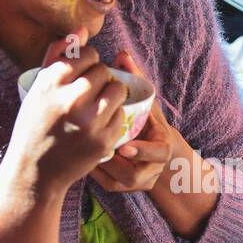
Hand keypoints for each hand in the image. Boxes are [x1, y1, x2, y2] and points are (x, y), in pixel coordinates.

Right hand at [5, 34, 128, 199]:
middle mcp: (70, 99)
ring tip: (99, 104)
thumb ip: (57, 55)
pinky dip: (113, 117)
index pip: (87, 54)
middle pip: (104, 71)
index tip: (83, 74)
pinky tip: (98, 124)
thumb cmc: (35, 124)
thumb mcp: (37, 88)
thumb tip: (82, 30)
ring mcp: (88, 121)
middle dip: (101, 78)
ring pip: (117, 90)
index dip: (89, 62)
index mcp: (51, 82)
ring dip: (112, 94)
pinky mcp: (102, 141)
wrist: (34, 171)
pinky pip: (120, 115)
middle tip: (90, 92)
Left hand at [91, 51, 173, 194]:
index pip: (159, 153)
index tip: (125, 144)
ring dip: (100, 166)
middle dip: (114, 161)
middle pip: (134, 175)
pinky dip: (93, 171)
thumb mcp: (146, 105)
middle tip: (92, 141)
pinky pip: (104, 183)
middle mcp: (150, 172)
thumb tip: (121, 54)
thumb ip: (136, 81)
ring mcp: (134, 183)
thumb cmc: (145, 123)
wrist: (148, 156)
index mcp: (163, 149)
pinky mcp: (118, 188)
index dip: (142, 150)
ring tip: (83, 148)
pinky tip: (80, 156)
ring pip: (116, 182)